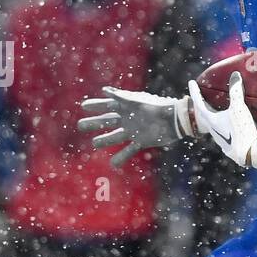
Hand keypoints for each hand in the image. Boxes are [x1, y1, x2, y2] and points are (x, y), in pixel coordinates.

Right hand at [78, 86, 194, 167]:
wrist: (176, 119)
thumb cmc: (158, 107)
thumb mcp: (138, 102)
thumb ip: (121, 97)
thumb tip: (105, 91)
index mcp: (127, 107)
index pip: (107, 105)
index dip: (95, 105)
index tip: (83, 106)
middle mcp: (128, 119)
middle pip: (106, 121)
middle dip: (93, 123)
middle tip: (80, 125)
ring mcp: (134, 130)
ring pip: (114, 137)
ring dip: (104, 140)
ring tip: (94, 143)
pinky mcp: (142, 141)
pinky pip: (128, 151)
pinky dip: (121, 158)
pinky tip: (113, 164)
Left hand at [189, 71, 256, 166]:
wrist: (250, 153)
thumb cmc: (241, 130)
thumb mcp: (239, 108)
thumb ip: (236, 92)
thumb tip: (235, 75)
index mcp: (211, 121)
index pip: (199, 103)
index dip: (195, 91)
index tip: (191, 82)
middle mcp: (212, 131)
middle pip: (206, 115)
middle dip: (205, 105)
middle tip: (206, 97)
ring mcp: (220, 141)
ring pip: (214, 126)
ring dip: (215, 117)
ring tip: (220, 110)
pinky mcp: (229, 147)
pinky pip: (224, 134)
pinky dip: (225, 127)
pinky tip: (231, 127)